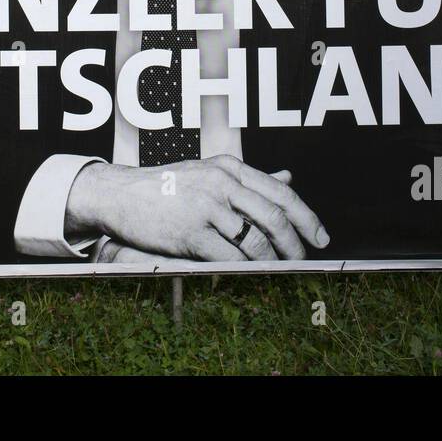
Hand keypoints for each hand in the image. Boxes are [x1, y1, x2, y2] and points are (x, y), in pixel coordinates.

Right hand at [66, 155, 328, 261]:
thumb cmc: (167, 185)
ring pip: (255, 239)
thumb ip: (248, 178)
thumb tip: (288, 177)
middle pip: (274, 216)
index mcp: (229, 167)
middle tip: (304, 258)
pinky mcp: (190, 232)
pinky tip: (250, 273)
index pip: (280, 192)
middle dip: (295, 243)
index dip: (306, 217)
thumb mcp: (210, 171)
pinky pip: (229, 256)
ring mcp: (206, 207)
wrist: (120, 194)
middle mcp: (221, 182)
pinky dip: (245, 268)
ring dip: (272, 260)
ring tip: (279, 269)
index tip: (321, 236)